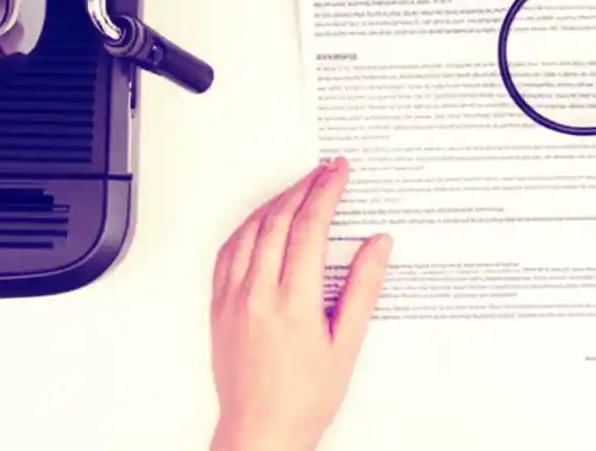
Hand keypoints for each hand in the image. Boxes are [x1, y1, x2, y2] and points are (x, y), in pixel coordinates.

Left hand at [210, 157, 392, 450]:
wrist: (260, 432)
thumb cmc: (303, 399)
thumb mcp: (346, 345)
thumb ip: (362, 289)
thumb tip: (377, 246)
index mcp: (293, 302)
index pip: (310, 228)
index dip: (326, 193)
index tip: (339, 173)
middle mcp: (258, 294)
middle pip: (280, 220)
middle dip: (305, 187)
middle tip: (325, 170)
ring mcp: (233, 298)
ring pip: (250, 231)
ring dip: (276, 201)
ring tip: (298, 186)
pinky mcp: (218, 306)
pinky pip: (227, 252)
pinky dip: (246, 227)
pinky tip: (259, 220)